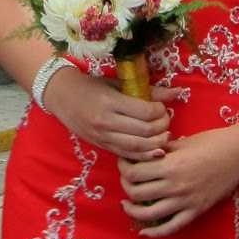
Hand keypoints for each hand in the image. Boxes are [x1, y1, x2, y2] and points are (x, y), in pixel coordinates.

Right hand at [42, 69, 173, 159]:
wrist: (61, 96)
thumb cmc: (90, 86)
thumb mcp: (117, 83)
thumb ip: (148, 90)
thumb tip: (177, 92)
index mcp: (110, 102)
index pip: (145, 112)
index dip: (160, 111)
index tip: (162, 107)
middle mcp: (106, 122)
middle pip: (144, 131)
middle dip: (162, 128)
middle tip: (166, 121)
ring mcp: (103, 137)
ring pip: (137, 148)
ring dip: (156, 144)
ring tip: (164, 136)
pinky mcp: (102, 146)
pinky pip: (127, 155)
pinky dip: (143, 155)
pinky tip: (153, 149)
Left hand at [117, 125, 238, 237]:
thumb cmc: (211, 142)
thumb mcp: (181, 143)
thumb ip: (160, 152)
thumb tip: (141, 156)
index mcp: (169, 166)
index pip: (133, 172)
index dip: (123, 167)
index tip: (124, 162)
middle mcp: (175, 186)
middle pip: (136, 193)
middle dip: (125, 185)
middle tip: (126, 178)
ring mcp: (186, 201)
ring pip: (148, 214)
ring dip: (132, 211)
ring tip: (127, 204)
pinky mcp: (196, 211)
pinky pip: (171, 228)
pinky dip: (154, 233)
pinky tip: (143, 232)